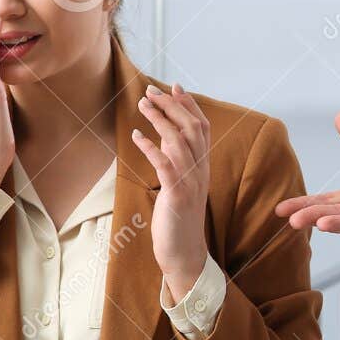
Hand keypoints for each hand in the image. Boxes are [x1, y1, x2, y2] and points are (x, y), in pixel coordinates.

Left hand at [131, 83, 210, 299]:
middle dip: (172, 105)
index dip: (190, 105)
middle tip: (151, 90)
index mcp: (202, 167)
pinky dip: (150, 148)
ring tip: (143, 105)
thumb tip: (165, 136)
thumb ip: (176, 161)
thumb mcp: (179, 185)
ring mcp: (190, 183)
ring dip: (160, 120)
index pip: (202, 128)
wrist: (184, 253)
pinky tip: (136, 136)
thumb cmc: (178, 220)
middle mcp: (200, 171)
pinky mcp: (177, 195)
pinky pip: (165, 165)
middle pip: (192, 128)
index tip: (175, 86)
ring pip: (179, 141)